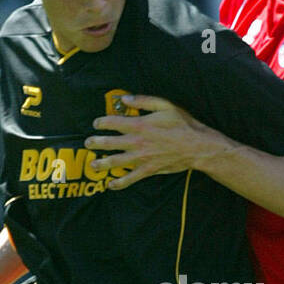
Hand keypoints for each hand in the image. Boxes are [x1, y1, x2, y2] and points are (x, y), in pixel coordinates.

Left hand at [85, 95, 211, 188]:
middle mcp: (136, 142)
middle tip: (87, 143)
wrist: (196, 146)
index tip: (96, 123)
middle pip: (109, 143)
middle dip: (95, 143)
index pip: (112, 122)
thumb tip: (125, 99)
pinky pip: (130, 178)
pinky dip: (119, 183)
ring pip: (115, 162)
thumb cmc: (182, 124)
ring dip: (101, 164)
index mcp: (139, 125)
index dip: (101, 122)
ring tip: (92, 164)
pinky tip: (111, 185)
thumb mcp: (165, 105)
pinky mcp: (147, 170)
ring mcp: (141, 158)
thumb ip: (143, 100)